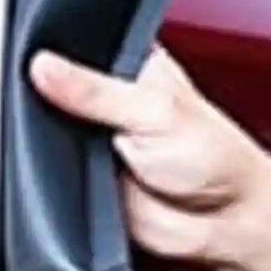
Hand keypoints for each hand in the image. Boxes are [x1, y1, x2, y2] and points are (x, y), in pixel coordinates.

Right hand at [30, 47, 270, 270]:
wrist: (225, 224)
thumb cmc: (217, 161)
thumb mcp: (155, 112)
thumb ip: (96, 92)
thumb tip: (45, 69)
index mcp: (134, 67)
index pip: (82, 46)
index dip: (60, 53)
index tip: (46, 63)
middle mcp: (113, 103)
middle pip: (58, 91)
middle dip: (52, 101)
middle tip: (65, 113)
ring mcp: (97, 143)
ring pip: (51, 135)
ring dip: (54, 144)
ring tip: (81, 152)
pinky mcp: (87, 180)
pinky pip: (54, 177)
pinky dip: (55, 179)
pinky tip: (73, 178)